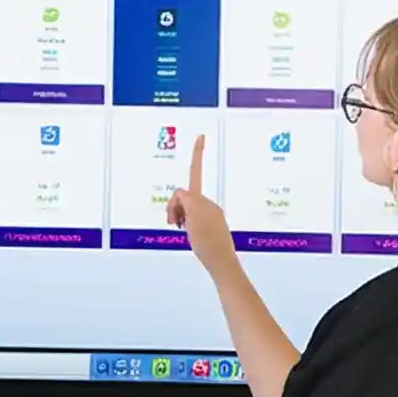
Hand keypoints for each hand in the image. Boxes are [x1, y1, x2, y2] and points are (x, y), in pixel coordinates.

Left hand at [166, 134, 238, 278]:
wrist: (222, 259)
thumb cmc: (212, 252)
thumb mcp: (200, 234)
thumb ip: (192, 222)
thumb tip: (181, 219)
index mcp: (210, 208)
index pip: (201, 180)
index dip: (199, 157)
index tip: (200, 138)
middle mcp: (209, 202)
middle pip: (183, 196)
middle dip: (175, 208)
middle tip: (175, 224)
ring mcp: (205, 203)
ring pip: (180, 197)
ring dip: (175, 211)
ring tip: (181, 227)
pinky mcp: (197, 204)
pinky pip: (180, 197)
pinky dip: (176, 209)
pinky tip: (183, 224)